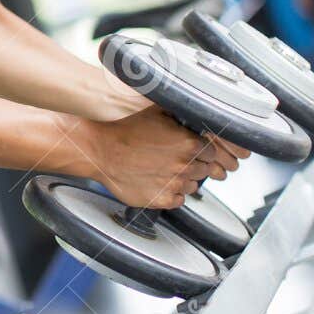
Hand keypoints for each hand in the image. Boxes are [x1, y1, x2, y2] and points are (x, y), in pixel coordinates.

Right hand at [84, 104, 240, 209]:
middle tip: (174, 160)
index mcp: (189, 144)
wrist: (102, 151)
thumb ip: (181, 117)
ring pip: (192, 186)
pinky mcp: (162, 200)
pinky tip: (159, 182)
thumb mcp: (157, 113)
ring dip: (182, 179)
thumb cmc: (126, 132)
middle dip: (193, 165)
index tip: (190, 150)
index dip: (201, 151)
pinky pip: (178, 200)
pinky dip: (171, 193)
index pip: (212, 152)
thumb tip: (193, 114)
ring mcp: (175, 185)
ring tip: (163, 171)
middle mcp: (186, 166)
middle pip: (204, 170)